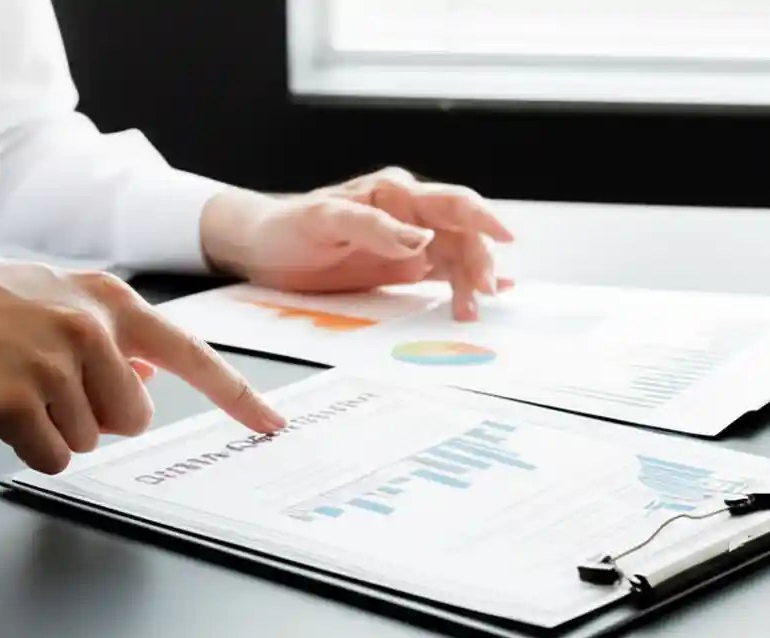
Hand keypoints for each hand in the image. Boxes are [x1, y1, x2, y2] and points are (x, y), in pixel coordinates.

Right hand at [0, 259, 284, 473]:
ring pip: (92, 440)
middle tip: (45, 385)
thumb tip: (151, 368)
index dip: (237, 396)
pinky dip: (27, 447)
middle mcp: (90, 326)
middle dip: (96, 416)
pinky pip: (54, 457)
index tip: (271, 424)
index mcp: (107, 300)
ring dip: (55, 428)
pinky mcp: (18, 401)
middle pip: (135, 416)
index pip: (192, 353)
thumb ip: (110, 332)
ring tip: (12, 385)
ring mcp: (54, 362)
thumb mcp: (52, 298)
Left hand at [199, 167, 514, 320]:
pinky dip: (464, 284)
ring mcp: (409, 241)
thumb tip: (420, 238)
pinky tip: (485, 295)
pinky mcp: (403, 266)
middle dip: (478, 261)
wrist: (263, 247)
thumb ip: (371, 227)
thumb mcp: (322, 222)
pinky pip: (442, 273)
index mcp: (393, 194)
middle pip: (462, 234)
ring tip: (469, 311)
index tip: (506, 236)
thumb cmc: (288, 226)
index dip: (483, 217)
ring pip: (456, 257)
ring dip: (470, 282)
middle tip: (481, 294)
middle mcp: (409, 214)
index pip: (450, 201)